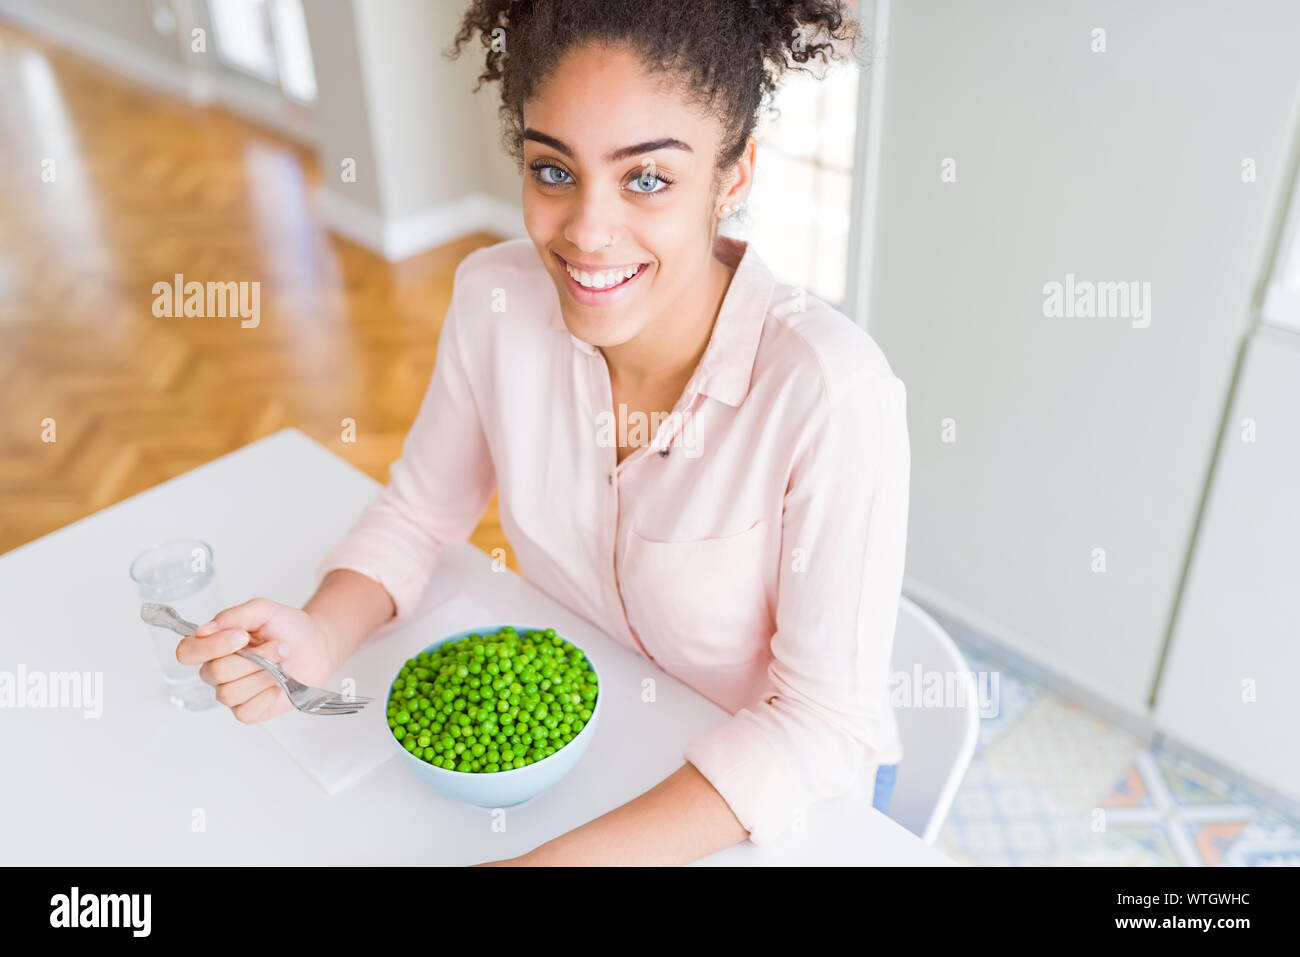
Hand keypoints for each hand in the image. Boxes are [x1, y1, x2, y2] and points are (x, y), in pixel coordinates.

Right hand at [175, 597, 337, 722]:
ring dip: (263, 675)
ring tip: (281, 663)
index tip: (242, 637)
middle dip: (255, 658)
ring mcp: (232, 692)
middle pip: (215, 672)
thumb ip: (233, 616)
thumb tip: (204, 630)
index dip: (210, 647)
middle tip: (279, 647)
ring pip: (229, 693)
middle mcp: (217, 670)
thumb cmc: (288, 628)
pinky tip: (278, 685)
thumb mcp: (263, 610)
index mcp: (214, 645)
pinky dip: (266, 697)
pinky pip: (245, 712)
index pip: (187, 652)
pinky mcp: (249, 711)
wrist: (317, 646)